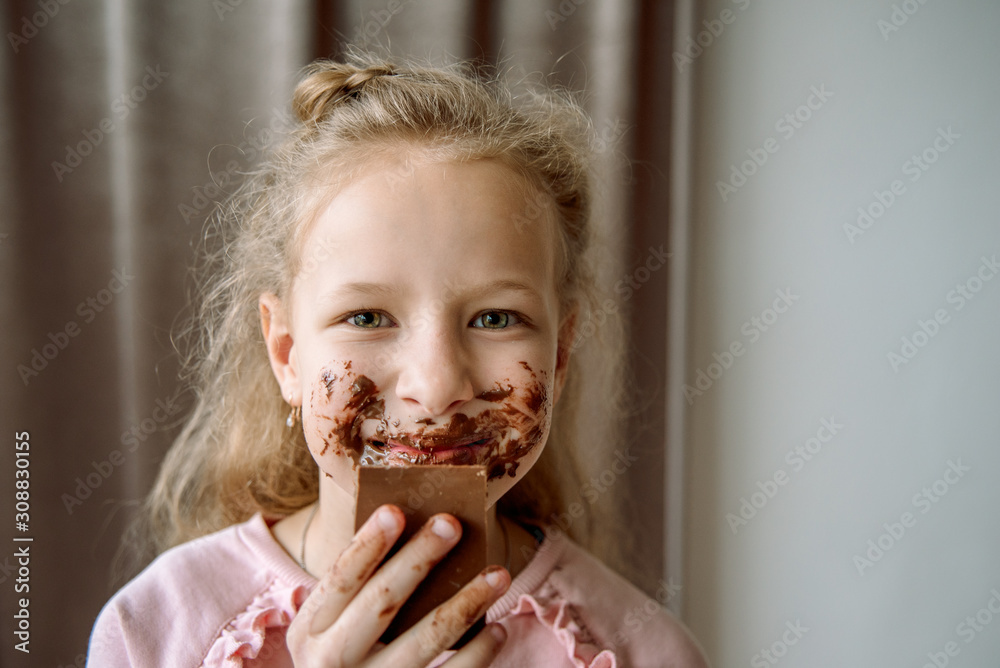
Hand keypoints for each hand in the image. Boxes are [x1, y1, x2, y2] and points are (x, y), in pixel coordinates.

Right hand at [287, 505, 510, 666]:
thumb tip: (409, 536)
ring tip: (499, 575)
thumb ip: (350, 594)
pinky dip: (477, 653)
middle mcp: (333, 660)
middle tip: (452, 524)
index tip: (395, 511)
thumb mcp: (324, 632)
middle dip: (419, 558)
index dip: (367, 545)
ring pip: (425, 640)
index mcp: (310, 631)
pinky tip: (496, 629)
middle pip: (382, 601)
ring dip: (466, 603)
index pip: (340, 579)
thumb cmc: (339, 659)